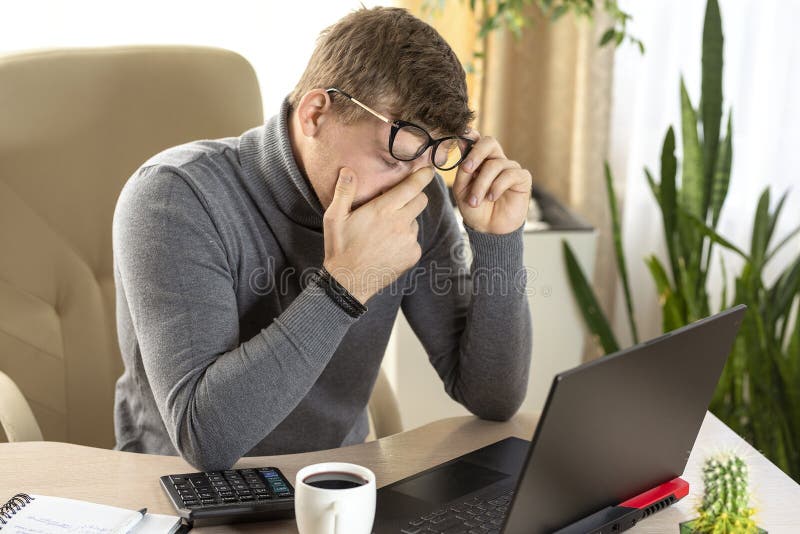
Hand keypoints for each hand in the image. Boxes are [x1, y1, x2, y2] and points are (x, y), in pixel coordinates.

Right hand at [322, 166, 433, 303]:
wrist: (349, 282)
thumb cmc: (340, 247)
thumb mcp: (334, 217)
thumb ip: (344, 191)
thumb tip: (348, 170)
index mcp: (383, 210)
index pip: (413, 186)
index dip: (423, 176)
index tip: (429, 170)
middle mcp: (401, 223)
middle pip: (421, 200)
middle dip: (413, 197)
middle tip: (397, 203)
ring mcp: (409, 240)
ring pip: (415, 221)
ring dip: (405, 221)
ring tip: (384, 232)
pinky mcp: (413, 255)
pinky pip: (414, 240)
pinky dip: (405, 240)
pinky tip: (387, 247)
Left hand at [452, 132, 531, 233]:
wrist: (488, 228)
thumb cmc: (475, 208)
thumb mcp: (461, 189)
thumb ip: (463, 170)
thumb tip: (464, 148)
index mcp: (480, 160)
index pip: (477, 140)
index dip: (470, 136)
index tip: (461, 137)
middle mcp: (496, 161)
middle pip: (489, 142)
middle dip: (476, 154)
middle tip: (467, 170)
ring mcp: (510, 168)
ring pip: (495, 165)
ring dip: (482, 184)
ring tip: (475, 201)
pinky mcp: (522, 178)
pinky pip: (510, 174)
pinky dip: (497, 186)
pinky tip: (491, 197)